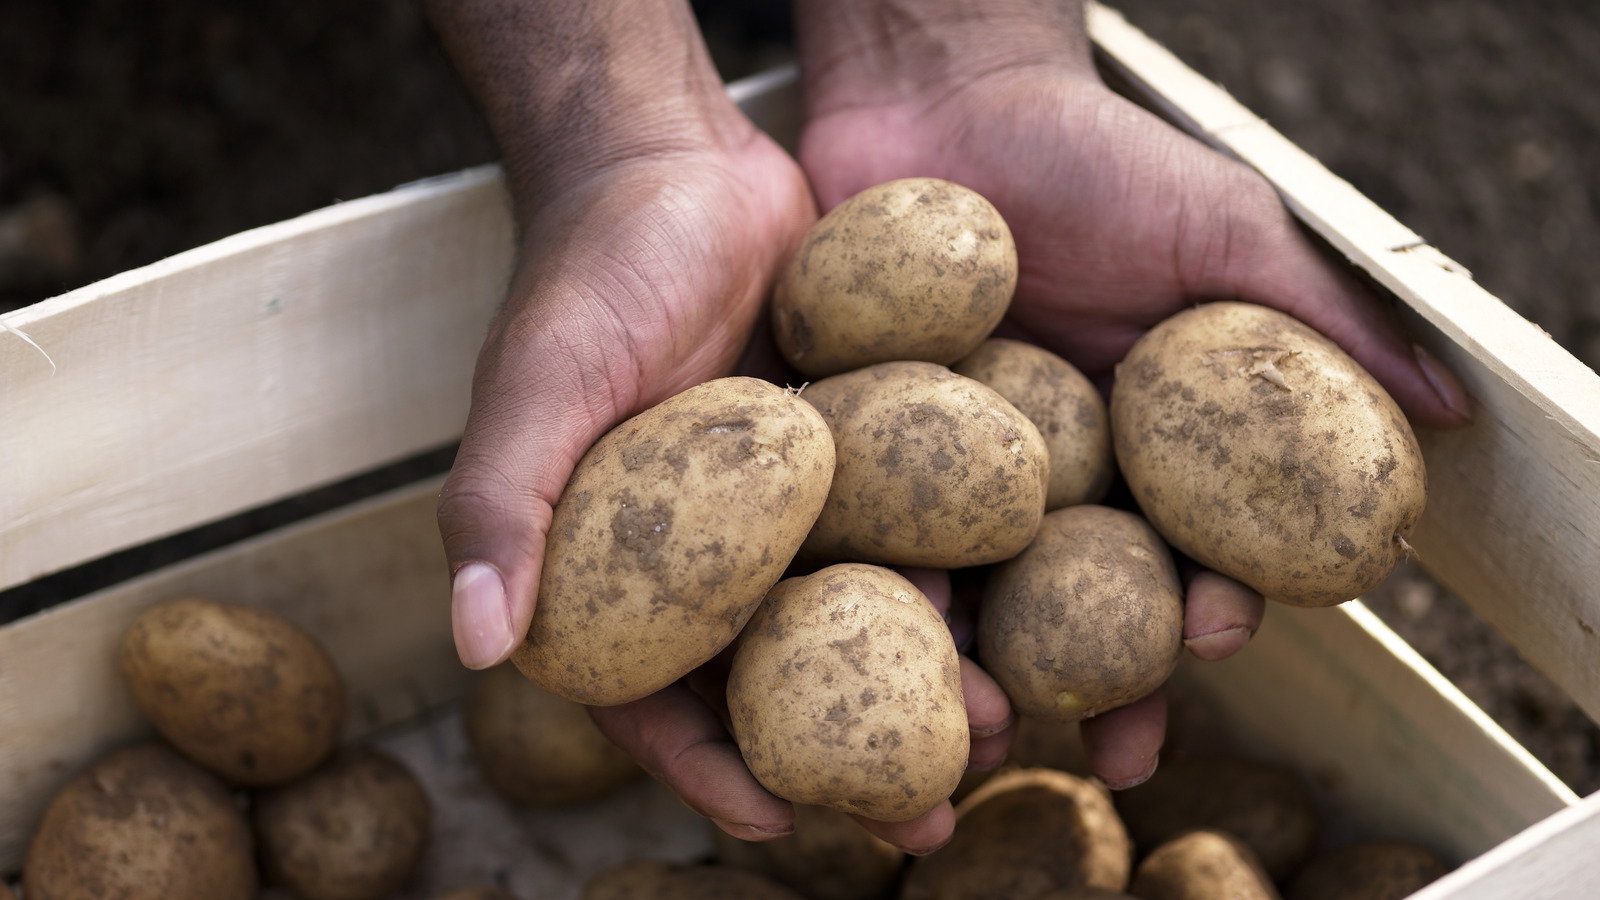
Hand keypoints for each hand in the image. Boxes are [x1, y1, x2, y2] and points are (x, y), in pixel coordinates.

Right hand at [425, 0, 1014, 855]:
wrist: (681, 159)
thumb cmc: (589, 269)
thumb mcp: (535, 383)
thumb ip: (499, 505)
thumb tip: (473, 648)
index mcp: (611, 565)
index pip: (650, 697)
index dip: (706, 767)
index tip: (777, 823)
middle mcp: (703, 553)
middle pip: (772, 681)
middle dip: (845, 758)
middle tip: (926, 817)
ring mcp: (783, 508)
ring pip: (853, 619)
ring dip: (919, 680)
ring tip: (999, 727)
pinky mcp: (849, 454)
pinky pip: (901, 530)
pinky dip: (950, 575)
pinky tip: (1015, 612)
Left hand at [793, 0, 1469, 787]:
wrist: (943, 93)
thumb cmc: (1096, 154)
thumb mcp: (1222, 229)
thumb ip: (1321, 319)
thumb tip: (1444, 414)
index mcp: (1150, 446)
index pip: (1192, 549)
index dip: (1211, 602)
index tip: (1218, 632)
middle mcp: (1056, 475)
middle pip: (1086, 604)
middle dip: (1106, 683)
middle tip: (1113, 750)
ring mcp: (954, 470)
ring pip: (978, 589)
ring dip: (990, 663)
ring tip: (988, 718)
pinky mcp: (863, 447)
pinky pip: (872, 526)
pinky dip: (880, 581)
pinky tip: (890, 626)